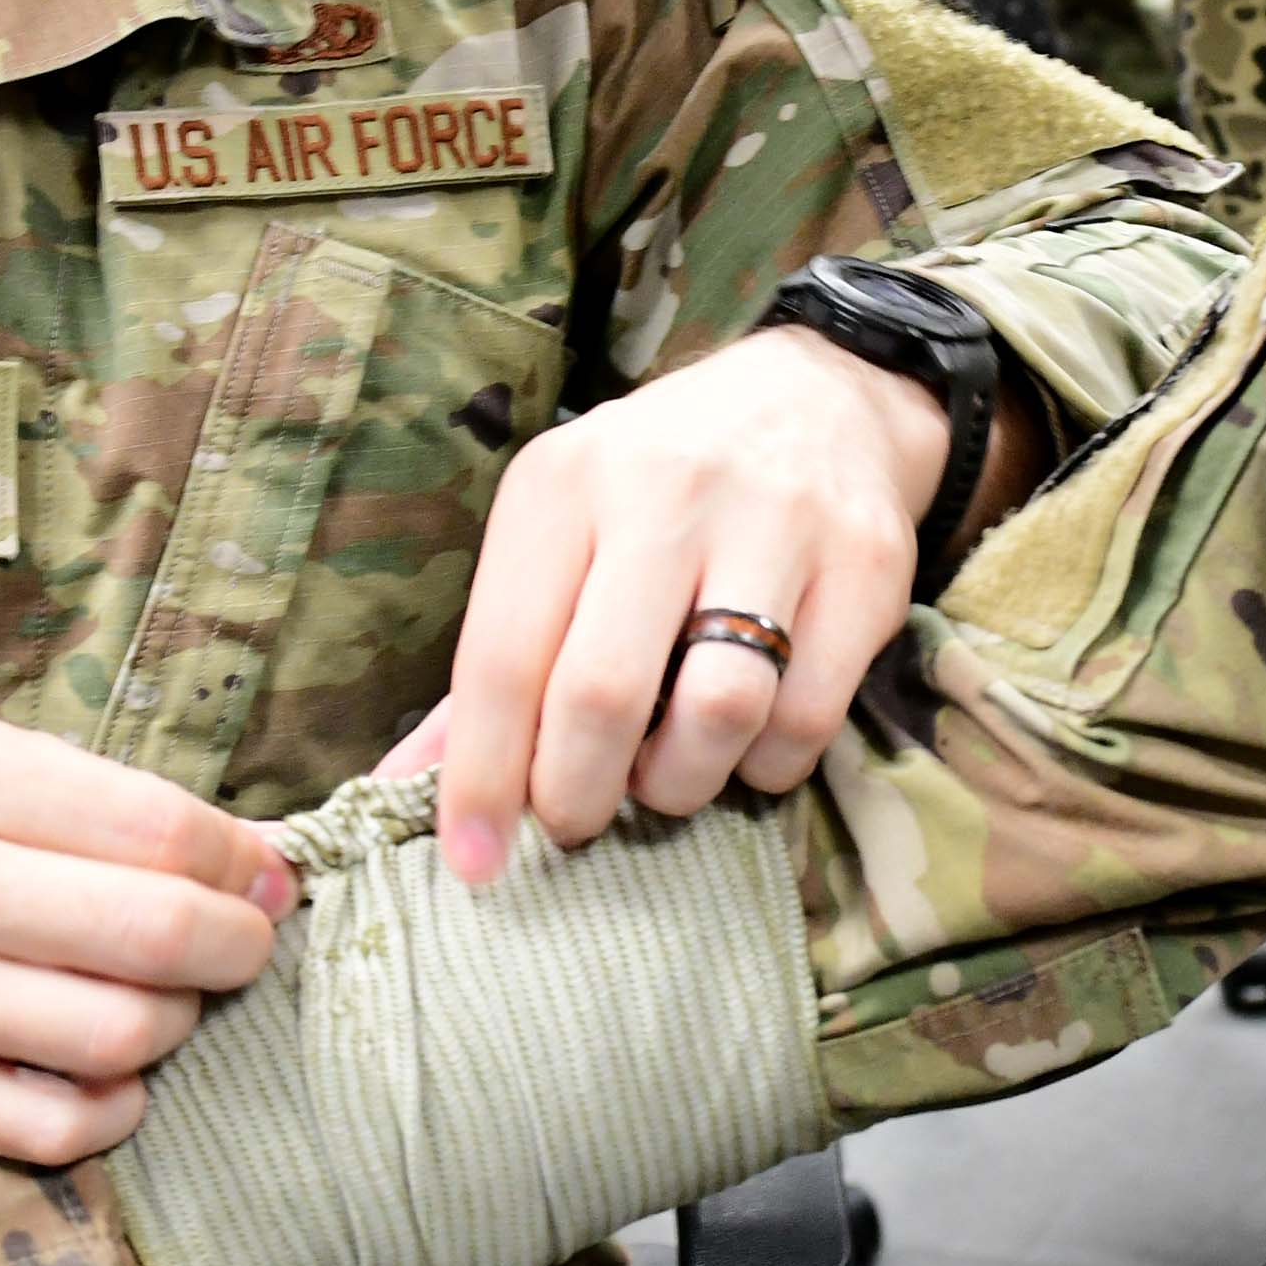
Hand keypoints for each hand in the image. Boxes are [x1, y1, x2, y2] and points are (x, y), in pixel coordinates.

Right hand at [0, 713, 291, 1165]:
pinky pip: (52, 1128)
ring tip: (164, 999)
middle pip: (160, 937)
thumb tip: (241, 854)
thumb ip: (84, 795)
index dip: (243, 862)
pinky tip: (108, 1071)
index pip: (159, 829)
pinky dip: (115, 1108)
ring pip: (121, 1038)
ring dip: (179, 1024)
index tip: (262, 876)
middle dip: (241, 946)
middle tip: (244, 944)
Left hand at [432, 326, 950, 877]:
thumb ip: (492, 662)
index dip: (481, 778)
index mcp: (563, 483)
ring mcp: (776, 521)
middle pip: (603, 692)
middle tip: (577, 821)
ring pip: (718, 711)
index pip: (501, 655)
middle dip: (577, 794)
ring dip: (679, 783)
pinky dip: (766, 765)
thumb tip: (399, 787)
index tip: (475, 864)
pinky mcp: (866, 563)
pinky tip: (746, 743)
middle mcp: (665, 489)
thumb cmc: (654, 495)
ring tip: (665, 776)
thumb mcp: (558, 537)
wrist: (815, 401)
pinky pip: (809, 717)